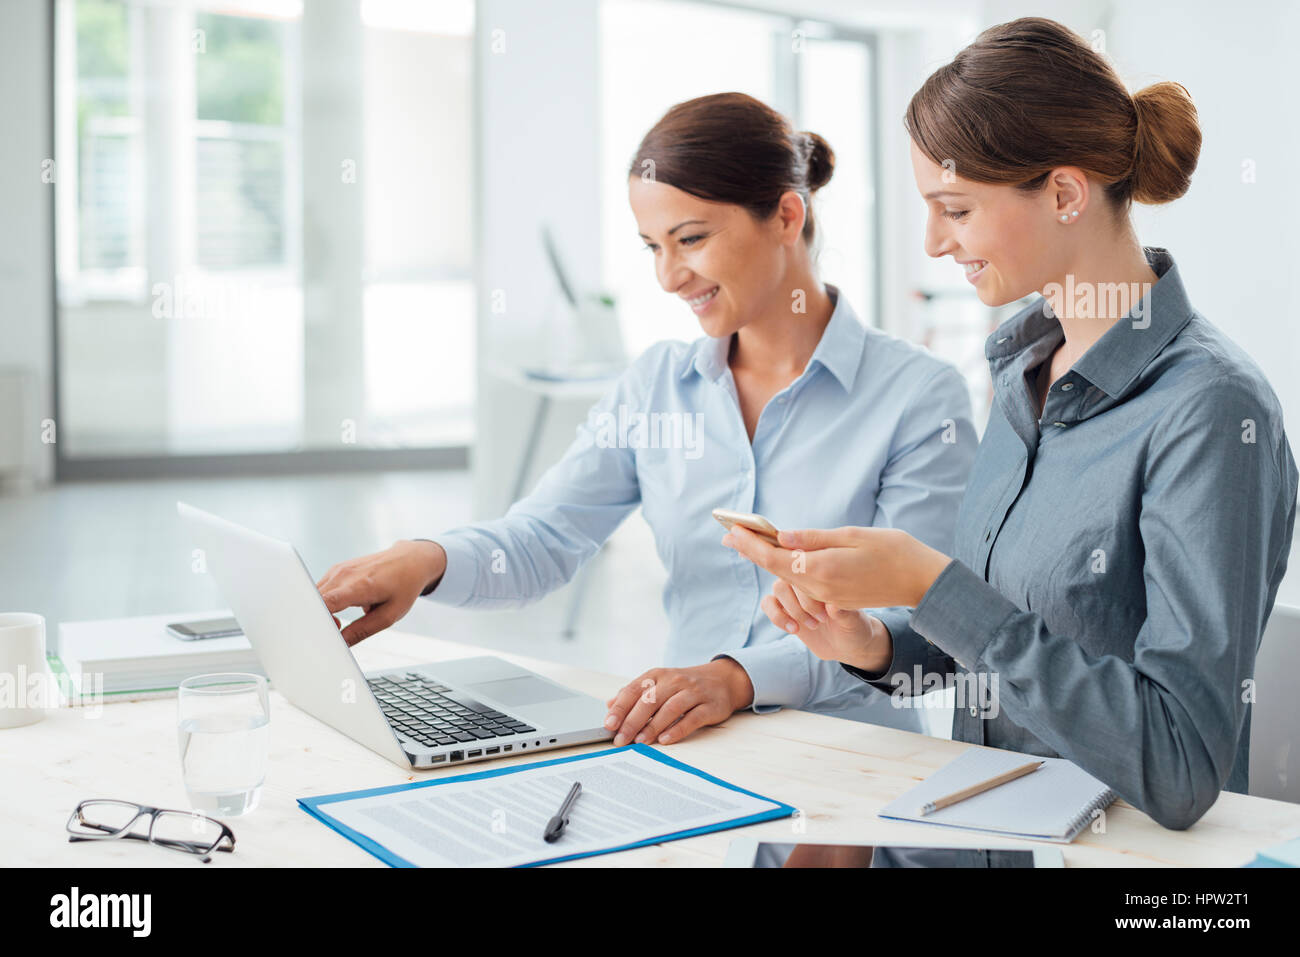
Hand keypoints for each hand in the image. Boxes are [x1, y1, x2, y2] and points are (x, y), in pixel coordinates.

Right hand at [316, 540, 446, 645]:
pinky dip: (324, 603)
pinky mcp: (336, 569)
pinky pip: (320, 589)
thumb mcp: (389, 615)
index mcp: (360, 585)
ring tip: (341, 620)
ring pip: (314, 596)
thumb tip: (341, 642)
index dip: (319, 621)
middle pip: (314, 600)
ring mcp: (338, 569)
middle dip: (319, 620)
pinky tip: (341, 608)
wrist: (410, 561)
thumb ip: (362, 631)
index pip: (326, 602)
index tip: (325, 633)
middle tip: (337, 629)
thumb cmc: (403, 586)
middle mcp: (345, 574)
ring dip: (321, 612)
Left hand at [602, 660, 753, 746]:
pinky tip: (665, 740)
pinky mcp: (710, 706)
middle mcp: (675, 681)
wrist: (722, 680)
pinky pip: (693, 718)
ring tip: (640, 742)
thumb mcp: (659, 684)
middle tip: (621, 740)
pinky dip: (678, 730)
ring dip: (653, 726)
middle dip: (632, 721)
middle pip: (649, 700)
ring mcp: (693, 693)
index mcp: (658, 676)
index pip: (634, 690)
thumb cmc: (684, 686)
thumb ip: (635, 694)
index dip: (620, 708)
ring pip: (670, 708)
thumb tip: (609, 705)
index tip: (609, 725)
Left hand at [722, 524, 951, 609]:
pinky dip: (786, 569)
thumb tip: (781, 536)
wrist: (921, 581)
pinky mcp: (836, 600)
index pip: (775, 557)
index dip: (750, 544)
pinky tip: (779, 556)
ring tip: (748, 542)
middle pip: (775, 569)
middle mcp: (820, 588)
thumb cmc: (893, 550)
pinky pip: (803, 584)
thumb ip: (814, 539)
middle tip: (729, 534)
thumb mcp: (853, 536)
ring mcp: (828, 598)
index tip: (731, 530)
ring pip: (788, 578)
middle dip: (751, 550)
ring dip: (767, 559)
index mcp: (823, 570)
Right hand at [760, 579, 892, 672]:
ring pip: (778, 588)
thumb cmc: (855, 626)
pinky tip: (795, 629)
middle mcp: (807, 577)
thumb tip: (832, 606)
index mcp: (826, 571)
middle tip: (822, 618)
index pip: (808, 562)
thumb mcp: (855, 621)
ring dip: (793, 609)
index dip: (811, 580)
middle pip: (792, 574)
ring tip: (813, 625)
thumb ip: (844, 613)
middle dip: (804, 600)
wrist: (847, 644)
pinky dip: (778, 616)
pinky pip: (767, 604)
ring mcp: (793, 592)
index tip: (824, 603)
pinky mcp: (783, 607)